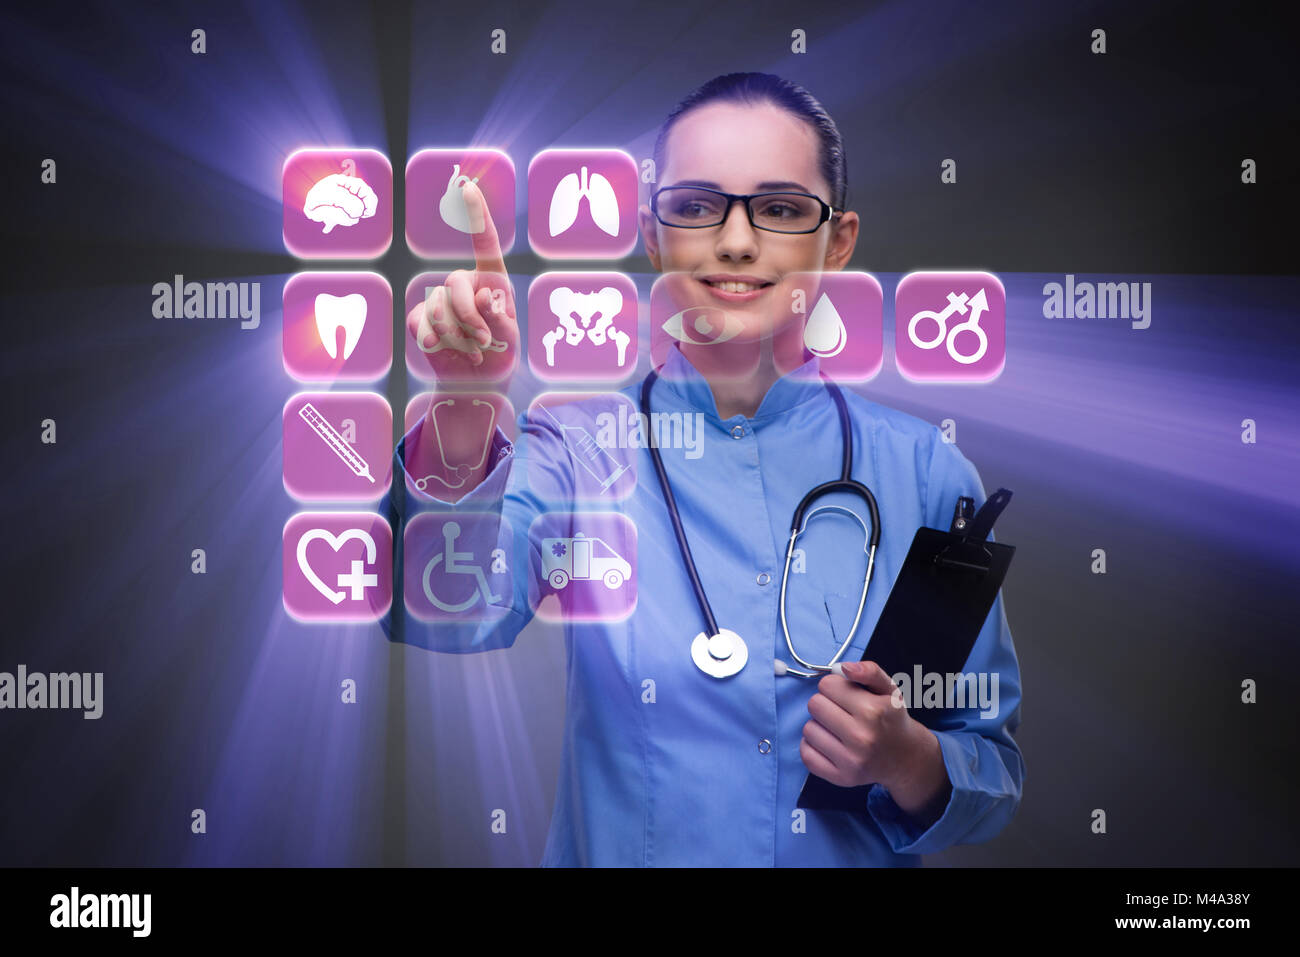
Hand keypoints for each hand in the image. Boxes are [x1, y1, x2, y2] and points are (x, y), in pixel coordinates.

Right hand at [405, 179, 518, 385]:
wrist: (475, 382)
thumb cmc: (499, 355)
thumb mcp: (508, 340)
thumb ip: (499, 319)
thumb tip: (484, 297)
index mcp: (492, 281)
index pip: (484, 244)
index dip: (476, 216)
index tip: (467, 188)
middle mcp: (464, 284)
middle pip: (454, 284)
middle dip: (468, 318)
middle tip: (482, 342)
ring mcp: (440, 299)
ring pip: (438, 308)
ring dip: (455, 336)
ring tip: (471, 351)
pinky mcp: (422, 317)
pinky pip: (419, 322)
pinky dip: (434, 340)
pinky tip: (443, 350)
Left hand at [800, 660, 951, 817]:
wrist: (905, 758)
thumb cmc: (892, 719)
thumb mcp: (889, 689)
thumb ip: (870, 671)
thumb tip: (844, 667)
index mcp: (872, 711)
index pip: (827, 685)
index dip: (835, 687)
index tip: (846, 695)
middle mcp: (861, 737)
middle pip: (814, 705)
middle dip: (825, 704)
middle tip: (841, 711)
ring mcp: (850, 760)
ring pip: (808, 729)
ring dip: (819, 726)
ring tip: (838, 728)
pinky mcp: (841, 778)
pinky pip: (806, 755)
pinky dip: (813, 747)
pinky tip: (830, 743)